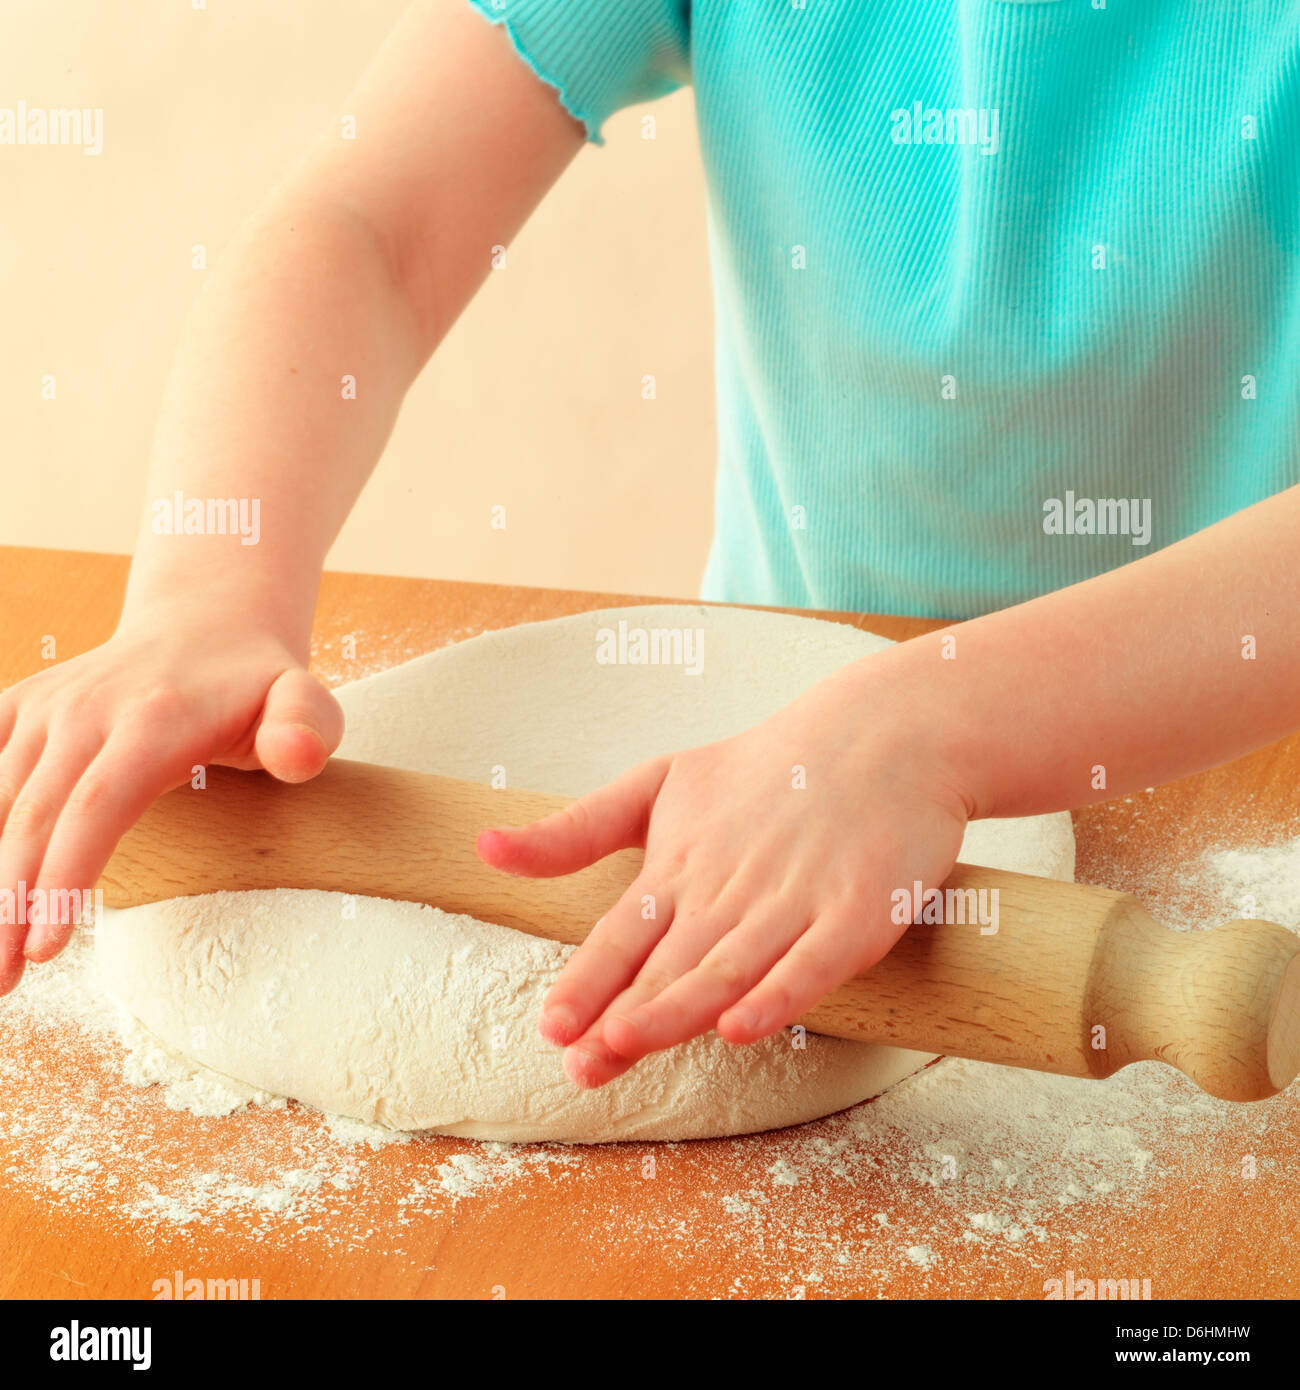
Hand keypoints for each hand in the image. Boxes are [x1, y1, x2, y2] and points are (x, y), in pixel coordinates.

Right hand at [0, 600, 342, 990]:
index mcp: (155, 717)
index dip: (65, 875)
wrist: (207, 624)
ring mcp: (46, 709)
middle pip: (31, 817)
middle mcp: (86, 710)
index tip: (46, 948)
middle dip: (7, 904)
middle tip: (3, 982)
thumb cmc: (258, 684)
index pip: (98, 804)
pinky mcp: (18, 709)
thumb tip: (297, 757)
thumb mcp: (305, 700)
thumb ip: (308, 726)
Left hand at [477, 660, 970, 1086]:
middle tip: (582, 1065)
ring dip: (680, 1006)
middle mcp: (730, 886)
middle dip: (625, 1014)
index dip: (588, 980)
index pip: (624, 933)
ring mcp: (794, 899)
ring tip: (630, 1040)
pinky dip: (777, 994)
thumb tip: (485, 849)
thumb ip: (577, 829)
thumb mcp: (659, 783)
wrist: (883, 734)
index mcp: (680, 863)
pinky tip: (744, 1026)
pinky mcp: (856, 911)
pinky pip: (813, 963)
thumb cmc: (766, 769)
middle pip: (670, 962)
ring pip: (729, 965)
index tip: (552, 1026)